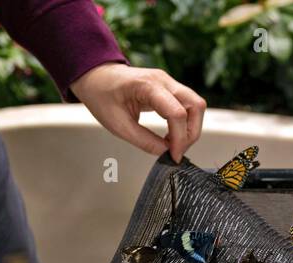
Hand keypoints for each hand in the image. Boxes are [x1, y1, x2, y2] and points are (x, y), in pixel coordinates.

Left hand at [70, 63, 205, 161]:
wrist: (96, 77)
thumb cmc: (102, 96)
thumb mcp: (118, 125)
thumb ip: (144, 141)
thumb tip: (166, 153)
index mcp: (147, 85)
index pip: (177, 113)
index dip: (180, 138)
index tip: (173, 156)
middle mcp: (163, 80)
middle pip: (196, 106)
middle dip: (191, 133)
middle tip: (176, 151)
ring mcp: (168, 82)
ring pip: (196, 105)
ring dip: (190, 128)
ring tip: (174, 144)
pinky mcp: (170, 88)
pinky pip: (188, 105)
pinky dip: (185, 123)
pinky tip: (171, 134)